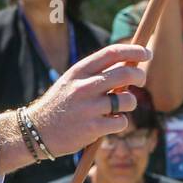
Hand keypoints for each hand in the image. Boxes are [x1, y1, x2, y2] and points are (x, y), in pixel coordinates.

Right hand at [19, 42, 150, 159]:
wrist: (36, 131)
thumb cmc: (60, 105)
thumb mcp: (71, 82)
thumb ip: (96, 74)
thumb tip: (129, 67)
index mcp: (79, 71)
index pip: (112, 53)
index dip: (134, 51)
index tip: (146, 53)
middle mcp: (84, 87)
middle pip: (125, 74)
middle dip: (140, 76)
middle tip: (140, 81)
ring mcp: (88, 108)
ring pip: (127, 100)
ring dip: (129, 104)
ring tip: (117, 109)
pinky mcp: (92, 128)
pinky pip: (121, 122)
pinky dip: (119, 123)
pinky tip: (107, 124)